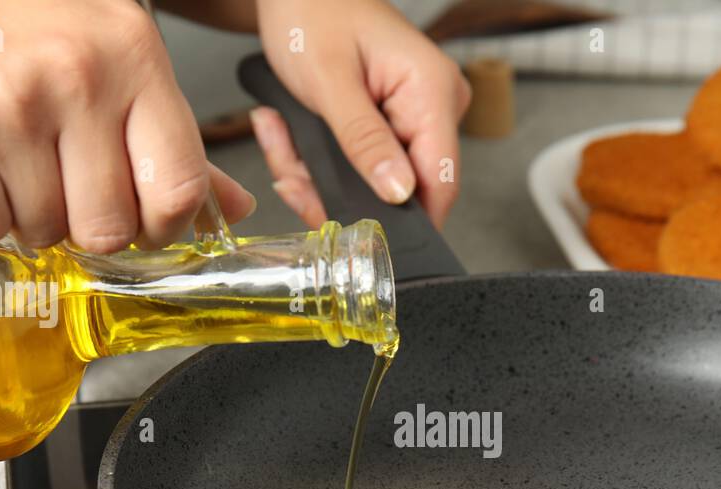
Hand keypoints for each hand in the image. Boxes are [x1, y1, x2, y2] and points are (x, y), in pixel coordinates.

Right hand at [0, 0, 254, 250]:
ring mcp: (13, 102)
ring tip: (12, 162)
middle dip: (86, 226)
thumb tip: (233, 209)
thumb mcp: (112, 53)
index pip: (179, 188)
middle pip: (109, 228)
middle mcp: (81, 78)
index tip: (141, 220)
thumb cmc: (15, 14)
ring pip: (44, 231)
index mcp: (135, 58)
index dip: (162, 226)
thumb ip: (171, 137)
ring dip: (28, 216)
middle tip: (63, 188)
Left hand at [253, 0, 470, 227]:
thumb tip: (398, 194)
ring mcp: (412, 117)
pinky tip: (289, 132)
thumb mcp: (330, 81)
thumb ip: (364, 142)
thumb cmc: (312, 11)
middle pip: (398, 189)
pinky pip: (358, 165)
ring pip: (370, 183)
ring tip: (281, 137)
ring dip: (315, 174)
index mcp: (433, 91)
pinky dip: (317, 160)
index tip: (359, 235)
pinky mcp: (389, 124)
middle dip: (335, 190)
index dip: (403, 219)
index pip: (440, 182)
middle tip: (289, 173)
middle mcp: (433, 106)